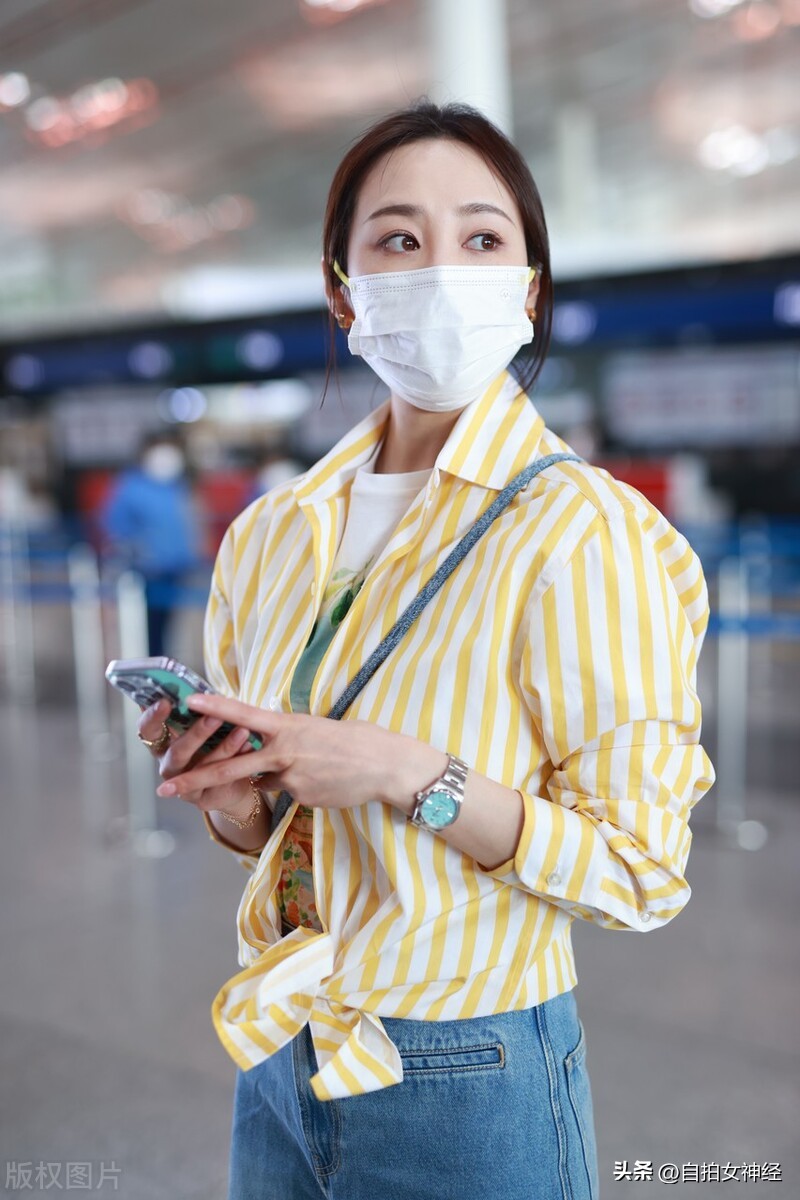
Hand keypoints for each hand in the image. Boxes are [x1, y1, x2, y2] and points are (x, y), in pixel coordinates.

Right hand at [137, 698, 257, 819]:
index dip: (152, 717)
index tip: (165, 701)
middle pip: (176, 752)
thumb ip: (198, 709)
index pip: (148, 730)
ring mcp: (183, 786)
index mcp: (163, 743)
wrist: (231, 780)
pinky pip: (220, 781)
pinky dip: (235, 762)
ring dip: (223, 748)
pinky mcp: (202, 798)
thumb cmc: (213, 743)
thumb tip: (198, 685)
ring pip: (201, 769)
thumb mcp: (202, 724)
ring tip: (243, 730)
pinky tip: (249, 747)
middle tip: (213, 716)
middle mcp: (168, 765)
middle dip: (196, 733)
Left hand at [153, 692, 446, 813]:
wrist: (381, 762)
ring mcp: (290, 773)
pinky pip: (283, 791)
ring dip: (240, 782)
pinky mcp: (300, 794)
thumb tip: (261, 748)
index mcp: (285, 725)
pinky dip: (294, 785)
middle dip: (195, 777)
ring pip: (256, 779)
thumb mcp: (310, 729)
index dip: (215, 708)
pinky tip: (320, 780)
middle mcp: (283, 748)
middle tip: (166, 786)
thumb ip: (281, 738)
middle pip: (230, 764)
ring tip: (222, 784)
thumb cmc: (348, 740)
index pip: (243, 714)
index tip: (189, 702)